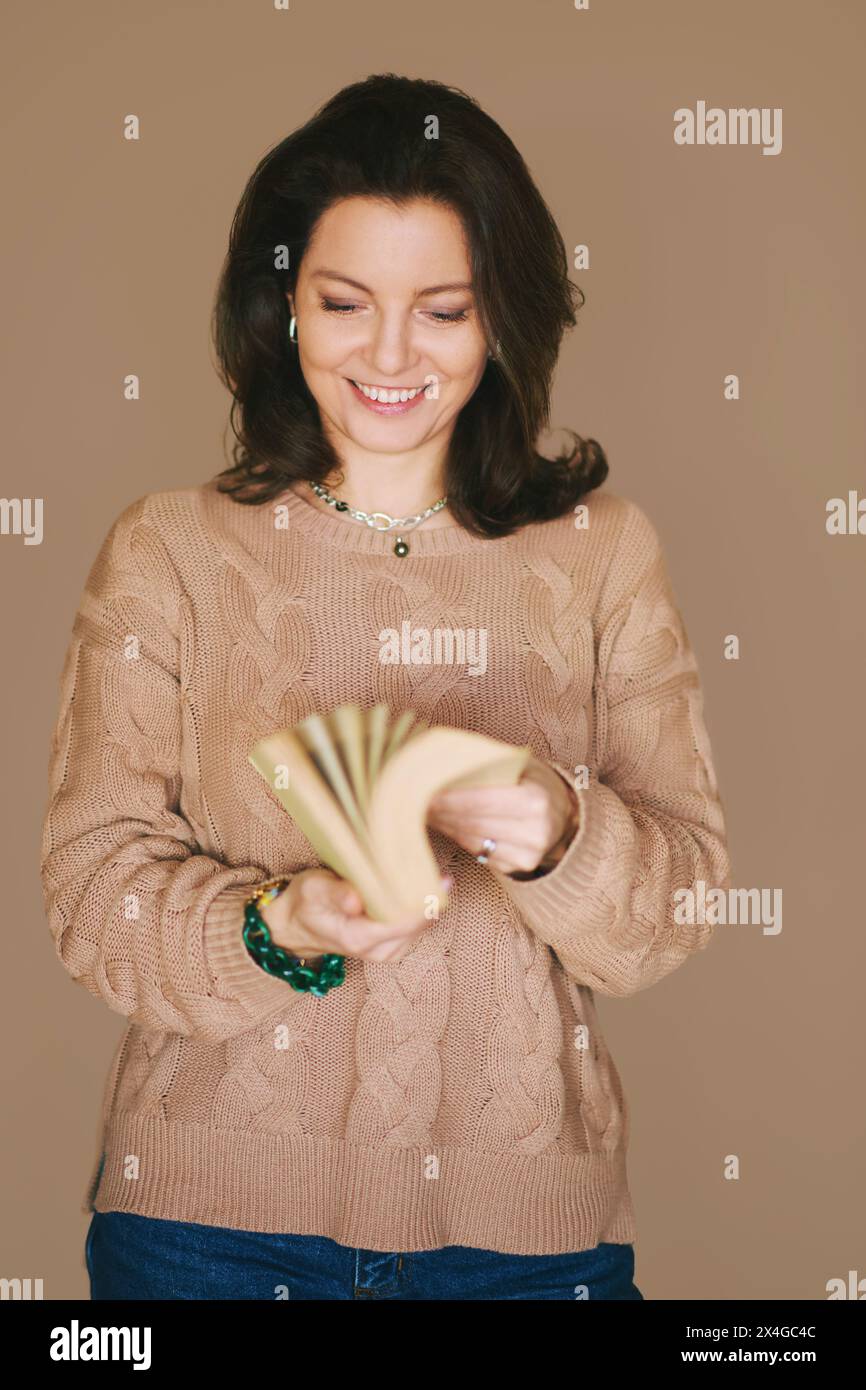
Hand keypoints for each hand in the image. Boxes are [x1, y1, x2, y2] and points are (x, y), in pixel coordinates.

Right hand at [260, 867, 450, 964]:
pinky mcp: (391, 948)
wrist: (297, 926)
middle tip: (440, 872)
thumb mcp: (313, 889)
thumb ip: (335, 893)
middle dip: (429, 899)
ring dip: (426, 904)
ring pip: (420, 928)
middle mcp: (377, 951)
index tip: (439, 878)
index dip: (423, 902)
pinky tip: (419, 890)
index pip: (402, 923)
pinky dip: (419, 910)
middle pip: (418, 926)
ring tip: (431, 876)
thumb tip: (356, 900)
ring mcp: (386, 952)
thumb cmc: (305, 903)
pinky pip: (415, 928)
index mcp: (359, 938)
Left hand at [426, 755, 578, 876]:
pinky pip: (478, 852)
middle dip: (441, 811)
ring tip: (426, 809)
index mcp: (535, 800)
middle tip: (415, 799)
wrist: (566, 816)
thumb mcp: (523, 766)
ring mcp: (527, 855)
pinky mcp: (516, 868)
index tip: (425, 789)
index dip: (450, 797)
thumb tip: (444, 762)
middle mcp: (534, 832)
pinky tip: (445, 824)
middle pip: (473, 823)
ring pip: (471, 840)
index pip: (481, 801)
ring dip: (445, 825)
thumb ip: (490, 765)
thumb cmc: (537, 783)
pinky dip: (458, 837)